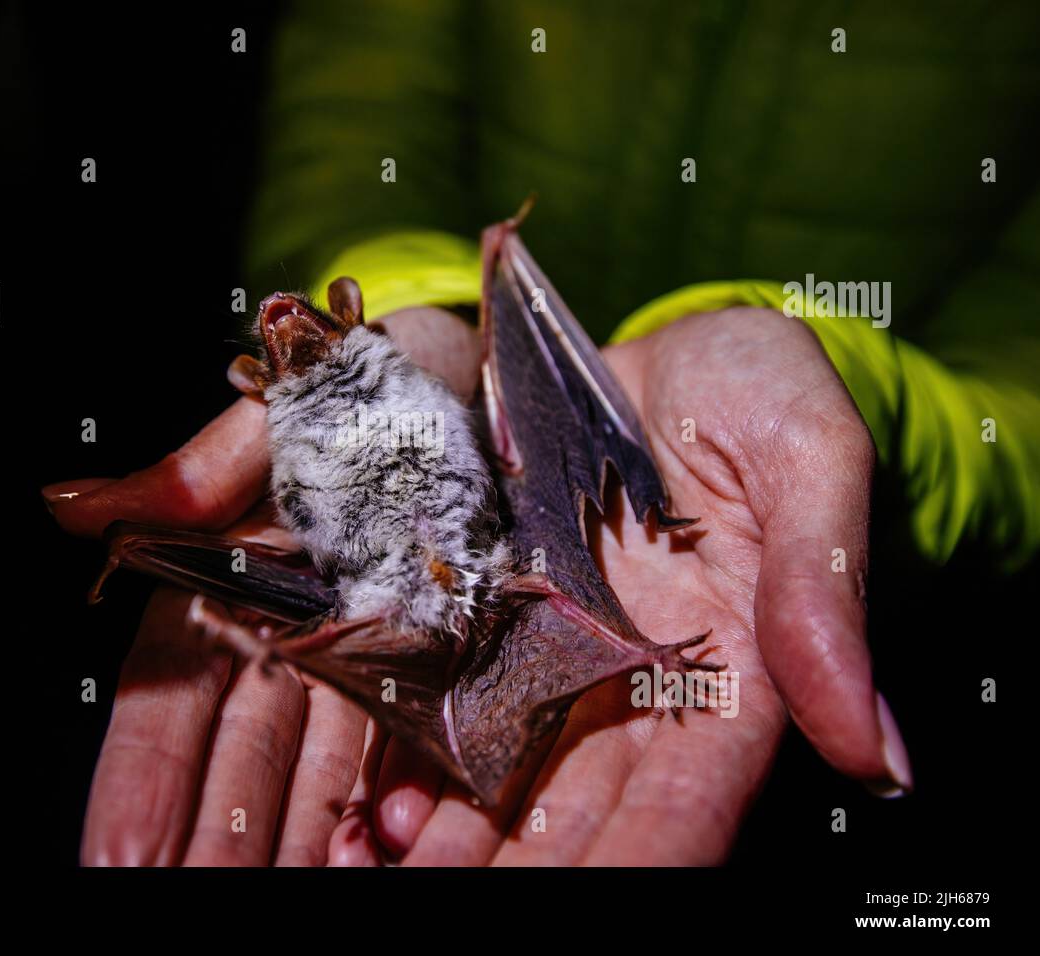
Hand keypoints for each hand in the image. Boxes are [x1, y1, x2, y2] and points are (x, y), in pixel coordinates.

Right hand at [42, 309, 481, 864]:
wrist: (521, 384)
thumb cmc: (398, 390)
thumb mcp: (293, 413)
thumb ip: (199, 470)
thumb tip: (73, 505)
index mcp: (245, 578)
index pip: (176, 697)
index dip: (147, 779)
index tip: (123, 856)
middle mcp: (306, 635)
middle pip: (247, 761)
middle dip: (216, 840)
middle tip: (189, 902)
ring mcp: (384, 665)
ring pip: (325, 778)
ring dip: (297, 846)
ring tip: (280, 898)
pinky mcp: (460, 677)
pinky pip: (422, 757)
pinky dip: (401, 808)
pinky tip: (393, 850)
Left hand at [343, 305, 910, 864]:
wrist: (666, 348)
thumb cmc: (762, 393)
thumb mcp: (810, 464)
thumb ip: (824, 596)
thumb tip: (878, 757)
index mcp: (727, 669)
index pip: (692, 792)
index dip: (649, 852)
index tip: (606, 894)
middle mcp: (632, 680)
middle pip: (582, 799)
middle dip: (528, 863)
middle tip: (448, 903)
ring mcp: (555, 647)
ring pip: (508, 765)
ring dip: (457, 833)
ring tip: (397, 869)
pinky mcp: (492, 606)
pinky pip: (450, 689)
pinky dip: (412, 750)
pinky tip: (376, 796)